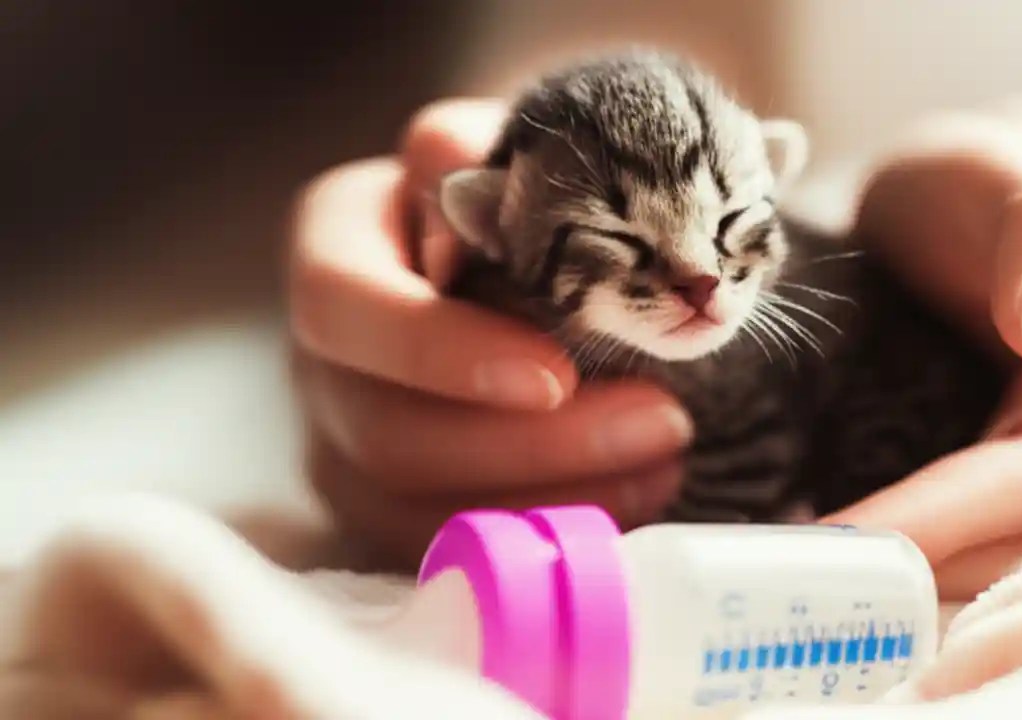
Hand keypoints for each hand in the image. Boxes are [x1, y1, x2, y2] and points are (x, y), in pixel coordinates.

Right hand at [288, 100, 691, 569]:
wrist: (523, 254)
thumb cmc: (519, 194)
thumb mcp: (502, 151)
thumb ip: (483, 160)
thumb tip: (469, 182)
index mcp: (334, 245)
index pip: (340, 303)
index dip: (435, 352)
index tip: (554, 379)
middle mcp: (325, 356)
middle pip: (385, 431)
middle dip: (531, 446)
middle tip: (662, 424)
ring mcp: (348, 441)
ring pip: (419, 506)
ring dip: (552, 496)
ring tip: (665, 463)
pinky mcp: (391, 505)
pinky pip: (452, 546)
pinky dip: (542, 530)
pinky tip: (632, 496)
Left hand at [822, 114, 1021, 598]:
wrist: (996, 219)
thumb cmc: (1003, 191)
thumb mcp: (1017, 184)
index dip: (943, 518)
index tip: (834, 540)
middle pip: (1017, 548)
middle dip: (903, 569)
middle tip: (781, 580)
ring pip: (986, 567)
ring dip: (891, 582)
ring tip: (783, 580)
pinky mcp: (1010, 507)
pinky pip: (957, 551)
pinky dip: (891, 564)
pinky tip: (813, 564)